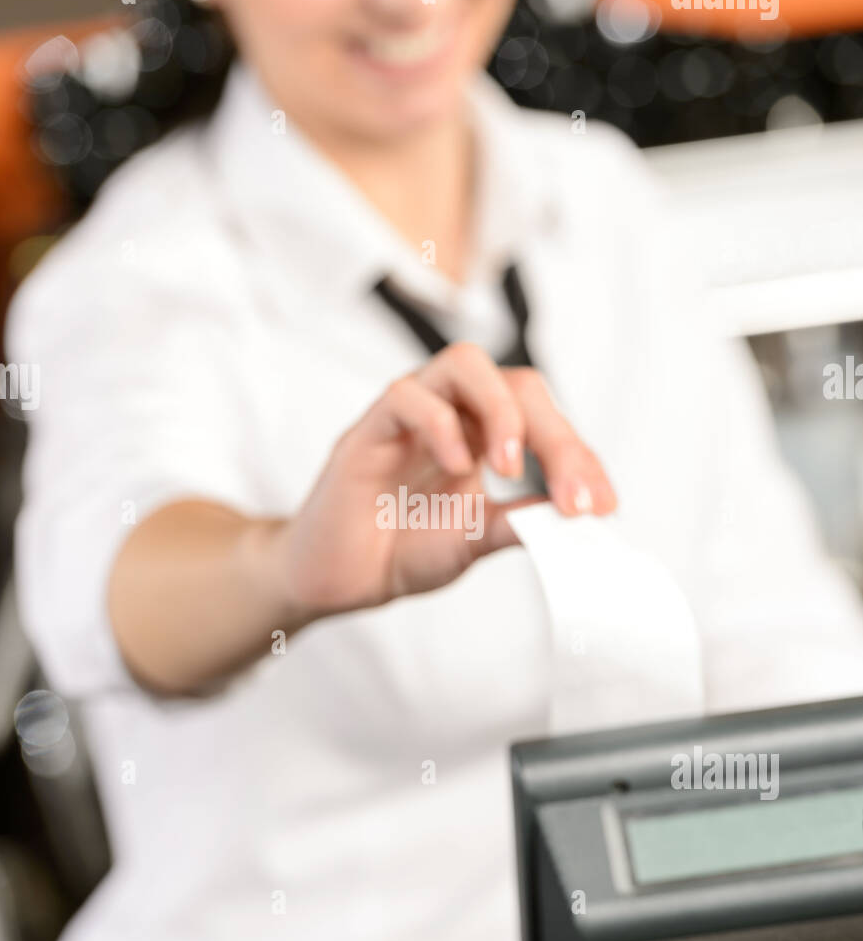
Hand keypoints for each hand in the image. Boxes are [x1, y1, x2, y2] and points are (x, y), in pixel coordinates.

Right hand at [279, 343, 615, 615]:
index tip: (604, 505)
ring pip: (464, 364)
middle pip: (517, 384)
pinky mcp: (370, 428)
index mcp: (485, 435)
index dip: (581, 459)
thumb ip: (519, 523)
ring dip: (500, 411)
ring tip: (508, 466)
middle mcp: (453, 414)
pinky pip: (406, 396)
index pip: (545, 422)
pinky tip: (455, 468)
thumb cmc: (399, 548)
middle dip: (555, 436)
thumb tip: (573, 515)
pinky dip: (438, 425)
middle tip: (572, 494)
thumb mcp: (476, 541)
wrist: (336, 577)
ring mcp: (411, 415)